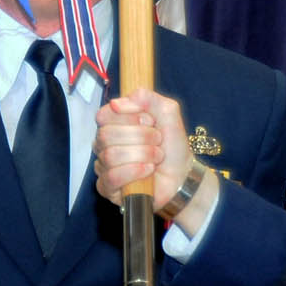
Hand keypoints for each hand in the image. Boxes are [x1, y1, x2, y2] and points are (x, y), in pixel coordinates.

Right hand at [94, 89, 191, 207]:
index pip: (103, 115)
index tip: (150, 121)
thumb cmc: (172, 146)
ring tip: (157, 157)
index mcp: (113, 125)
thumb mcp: (167, 112)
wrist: (183, 175)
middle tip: (158, 141)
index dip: (128, 117)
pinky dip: (134, 172)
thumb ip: (147, 97)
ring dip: (142, 154)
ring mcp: (103, 167)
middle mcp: (104, 145)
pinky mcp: (107, 188)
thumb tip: (117, 102)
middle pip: (106, 135)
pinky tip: (148, 171)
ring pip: (111, 155)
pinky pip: (112, 177)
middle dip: (140, 137)